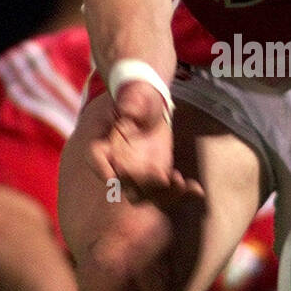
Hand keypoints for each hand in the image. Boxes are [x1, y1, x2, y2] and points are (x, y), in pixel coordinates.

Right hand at [87, 80, 203, 204]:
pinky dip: (179, 192)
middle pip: (123, 182)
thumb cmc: (138, 97)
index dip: (101, 169)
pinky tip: (196, 189)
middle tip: (162, 178)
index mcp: (103, 141)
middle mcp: (116, 163)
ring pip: (145, 193)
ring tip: (181, 183)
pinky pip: (164, 191)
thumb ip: (130, 103)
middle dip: (142, 185)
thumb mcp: (135, 95)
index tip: (113, 179)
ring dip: (162, 194)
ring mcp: (135, 174)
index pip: (95, 156)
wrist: (150, 107)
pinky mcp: (155, 177)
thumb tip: (127, 110)